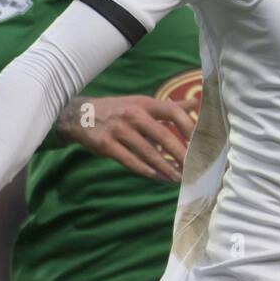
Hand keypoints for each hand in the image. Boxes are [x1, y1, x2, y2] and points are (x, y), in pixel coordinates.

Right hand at [57, 95, 198, 181]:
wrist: (79, 114)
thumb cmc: (119, 109)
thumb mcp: (142, 103)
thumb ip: (170, 106)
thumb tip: (198, 103)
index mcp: (145, 103)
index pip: (172, 111)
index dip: (188, 126)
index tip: (200, 141)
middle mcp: (133, 114)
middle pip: (163, 135)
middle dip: (181, 153)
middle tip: (194, 167)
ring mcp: (118, 130)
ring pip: (148, 152)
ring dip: (166, 167)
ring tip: (179, 177)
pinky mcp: (106, 145)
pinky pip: (130, 161)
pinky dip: (146, 171)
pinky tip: (159, 177)